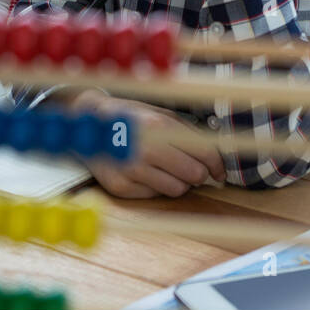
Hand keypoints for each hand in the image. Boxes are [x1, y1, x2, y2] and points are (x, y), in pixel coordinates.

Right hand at [68, 91, 226, 197]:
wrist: (90, 124)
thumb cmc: (131, 117)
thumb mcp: (161, 114)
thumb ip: (189, 132)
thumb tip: (217, 155)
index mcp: (159, 127)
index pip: (205, 154)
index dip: (218, 165)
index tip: (219, 171)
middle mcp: (146, 150)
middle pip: (194, 175)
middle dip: (198, 173)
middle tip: (191, 167)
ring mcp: (131, 171)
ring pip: (177, 190)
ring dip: (178, 181)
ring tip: (165, 168)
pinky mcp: (120, 187)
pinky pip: (155, 195)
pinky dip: (156, 186)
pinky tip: (146, 172)